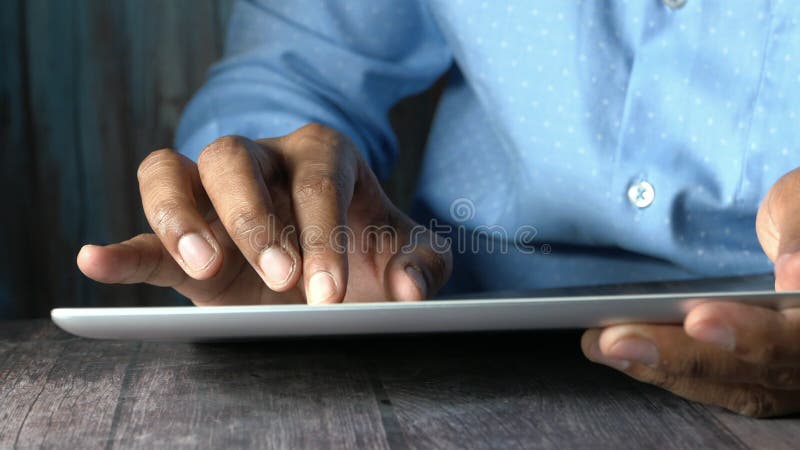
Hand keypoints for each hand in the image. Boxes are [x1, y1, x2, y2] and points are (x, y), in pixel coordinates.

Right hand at [77, 124, 450, 304]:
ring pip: (172, 171)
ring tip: (201, 263)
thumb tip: (408, 294)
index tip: (327, 295)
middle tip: (279, 279)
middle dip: (253, 218)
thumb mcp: (405, 252)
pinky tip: (94, 260)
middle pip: (233, 159)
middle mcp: (260, 161)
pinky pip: (142, 230)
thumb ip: (421, 265)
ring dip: (178, 214)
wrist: (336, 262)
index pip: (315, 182)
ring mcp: (213, 196)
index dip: (321, 236)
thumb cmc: (369, 247)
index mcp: (320, 154)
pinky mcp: (183, 236)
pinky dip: (120, 247)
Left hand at [581, 168, 799, 416]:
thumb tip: (793, 274)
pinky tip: (621, 353)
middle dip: (679, 354)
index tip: (698, 318)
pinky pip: (720, 386)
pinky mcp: (766, 380)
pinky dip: (670, 372)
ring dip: (661, 369)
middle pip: (756, 369)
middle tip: (615, 339)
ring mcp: (795, 375)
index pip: (795, 337)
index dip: (750, 333)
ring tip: (601, 346)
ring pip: (732, 386)